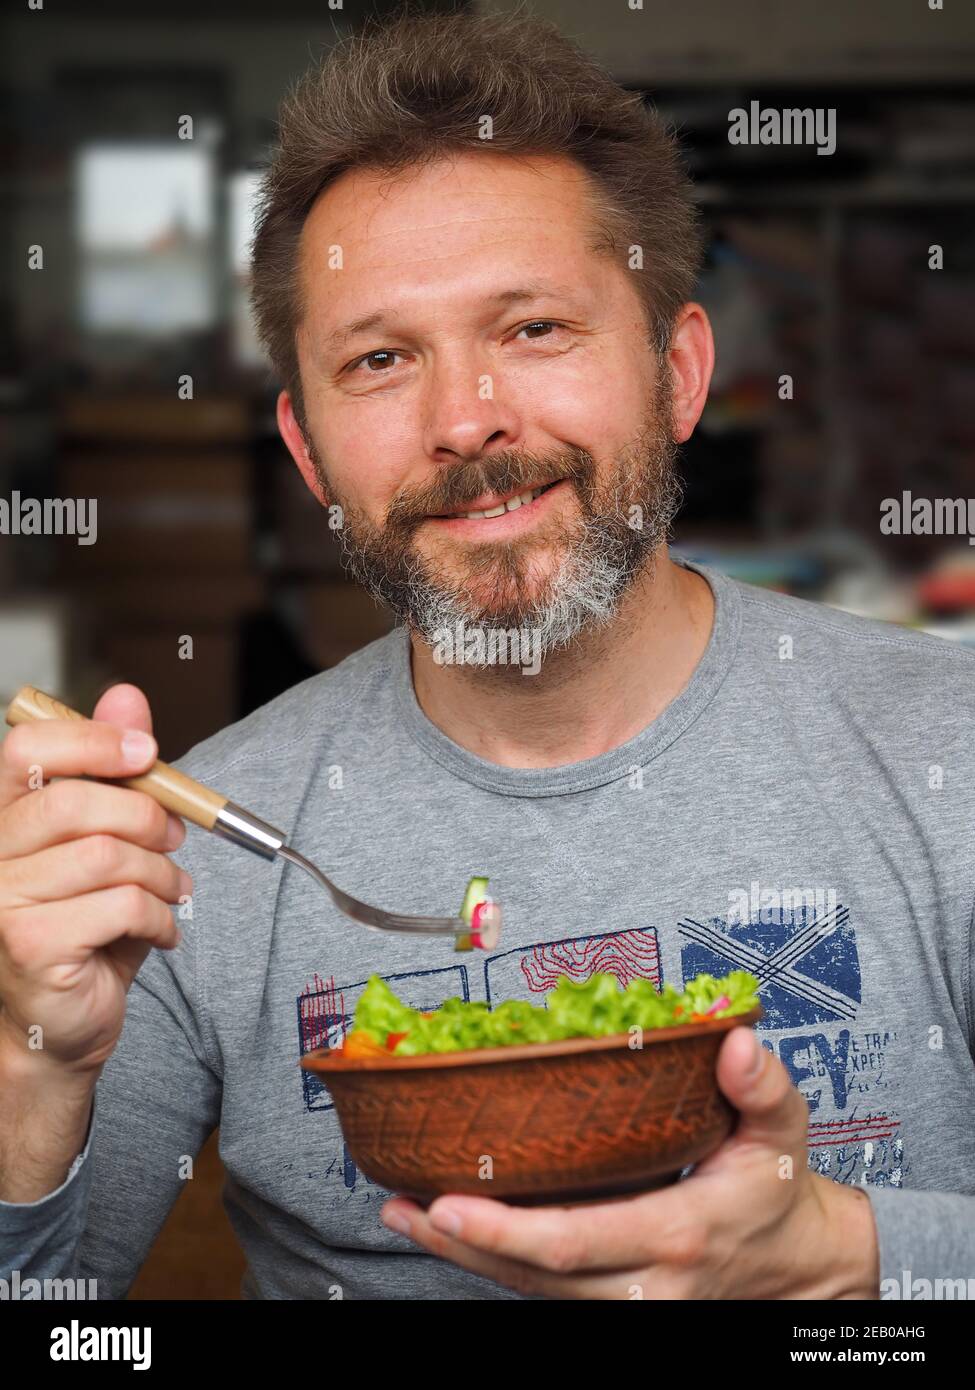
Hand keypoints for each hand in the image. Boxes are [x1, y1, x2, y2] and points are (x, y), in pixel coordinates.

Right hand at [0, 683, 188, 1077]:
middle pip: (74, 803)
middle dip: (145, 815)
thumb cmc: (86, 929)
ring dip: (161, 874)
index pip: (27, 750)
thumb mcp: (109, 841)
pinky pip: (121, 905)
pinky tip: (161, 931)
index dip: (91, 739)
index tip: (146, 751)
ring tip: (171, 892)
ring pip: (109, 856)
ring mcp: (2, 901)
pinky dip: (161, 916)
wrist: (62, 1026)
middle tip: (174, 838)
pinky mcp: (30, 944)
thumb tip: (128, 696)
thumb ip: (116, 772)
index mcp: (5, 819)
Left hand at [380, 1025, 880, 1298]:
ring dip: (465, 1257)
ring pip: (534, 1291)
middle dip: (464, 1245)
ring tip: (404, 1216)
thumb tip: (736, 1043)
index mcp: (678, 1233)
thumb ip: (763, 1086)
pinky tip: (451, 1233)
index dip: (507, 1229)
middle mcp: (647, 1282)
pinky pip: (546, 1291)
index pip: (579, 1241)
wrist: (800, 1267)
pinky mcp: (617, 1304)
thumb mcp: (783, 1133)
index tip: (448, 1202)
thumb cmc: (777, 1192)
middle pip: (538, 1276)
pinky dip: (495, 1264)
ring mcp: (631, 1303)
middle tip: (404, 1208)